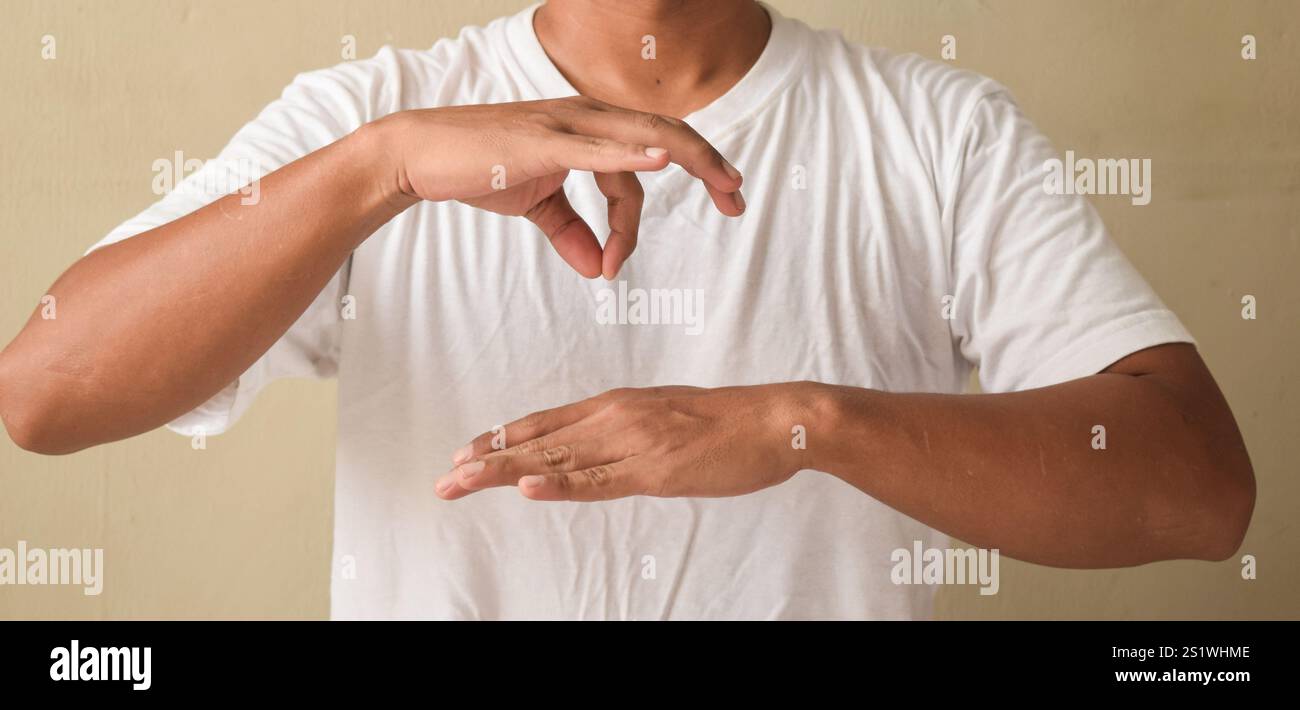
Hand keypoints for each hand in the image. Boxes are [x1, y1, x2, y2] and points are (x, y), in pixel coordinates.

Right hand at [368, 97, 744, 278]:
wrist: (421, 155)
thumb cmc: (479, 168)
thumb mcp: (536, 205)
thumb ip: (570, 232)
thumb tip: (596, 266)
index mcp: (587, 130)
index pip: (646, 159)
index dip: (684, 185)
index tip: (717, 208)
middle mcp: (584, 118)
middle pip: (664, 133)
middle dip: (709, 163)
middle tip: (740, 196)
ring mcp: (563, 124)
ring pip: (642, 135)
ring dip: (691, 158)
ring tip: (725, 185)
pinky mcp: (540, 140)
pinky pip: (594, 147)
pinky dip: (633, 152)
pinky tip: (665, 159)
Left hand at [436, 383, 819, 501]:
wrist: (774, 419)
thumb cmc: (725, 423)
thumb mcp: (664, 420)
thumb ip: (627, 432)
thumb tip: (597, 450)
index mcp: (618, 405)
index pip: (547, 423)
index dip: (504, 439)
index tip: (467, 453)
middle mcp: (616, 417)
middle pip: (540, 442)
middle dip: (489, 460)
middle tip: (446, 478)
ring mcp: (633, 442)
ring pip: (558, 461)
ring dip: (506, 473)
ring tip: (464, 481)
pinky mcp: (655, 470)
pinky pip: (600, 482)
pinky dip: (561, 486)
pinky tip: (528, 489)